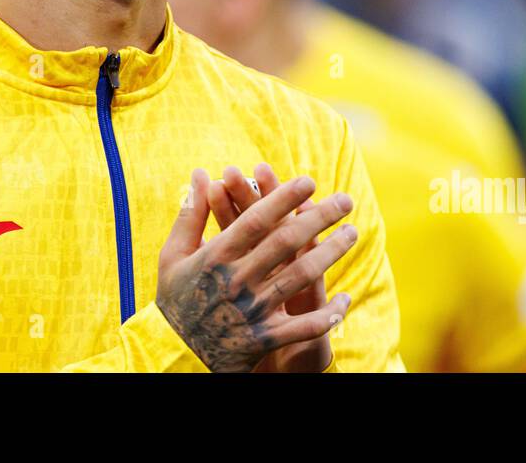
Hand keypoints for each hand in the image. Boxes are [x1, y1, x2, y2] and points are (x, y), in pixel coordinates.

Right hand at [156, 168, 355, 371]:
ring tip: (352, 234)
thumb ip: (191, 213)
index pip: (255, 220)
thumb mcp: (174, 254)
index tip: (309, 181)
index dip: (283, 198)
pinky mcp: (263, 339)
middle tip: (345, 201)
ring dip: (331, 253)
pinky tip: (346, 298)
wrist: (173, 352)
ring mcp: (252, 311)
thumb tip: (202, 173)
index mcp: (215, 257)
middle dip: (319, 218)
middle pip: (285, 243)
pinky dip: (328, 314)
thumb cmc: (175, 297)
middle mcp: (236, 281)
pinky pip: (303, 328)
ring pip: (300, 277)